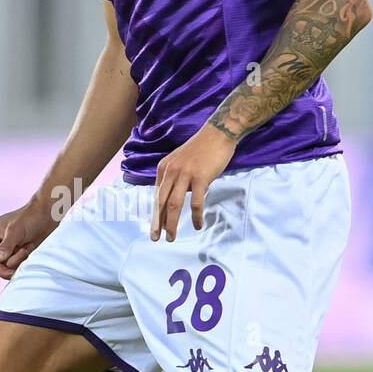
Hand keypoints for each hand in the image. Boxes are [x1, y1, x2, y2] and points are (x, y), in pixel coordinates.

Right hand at [0, 197, 56, 287]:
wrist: (48, 216)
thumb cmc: (30, 218)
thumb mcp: (16, 231)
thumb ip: (6, 246)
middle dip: (6, 267)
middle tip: (19, 261)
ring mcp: (6, 250)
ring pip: (6, 268)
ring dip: (17, 262)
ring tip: (26, 249)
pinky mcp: (16, 254)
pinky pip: (15, 267)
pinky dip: (22, 262)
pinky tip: (29, 250)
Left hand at [151, 123, 234, 241]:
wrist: (218, 133)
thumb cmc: (202, 148)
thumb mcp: (181, 161)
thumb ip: (175, 177)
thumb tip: (174, 197)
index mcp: (164, 168)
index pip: (157, 195)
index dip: (155, 213)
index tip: (154, 227)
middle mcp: (171, 171)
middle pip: (161, 202)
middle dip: (157, 222)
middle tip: (154, 238)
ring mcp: (185, 174)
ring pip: (174, 205)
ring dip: (171, 223)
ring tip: (171, 237)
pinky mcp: (200, 178)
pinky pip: (195, 202)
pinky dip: (195, 216)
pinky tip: (197, 225)